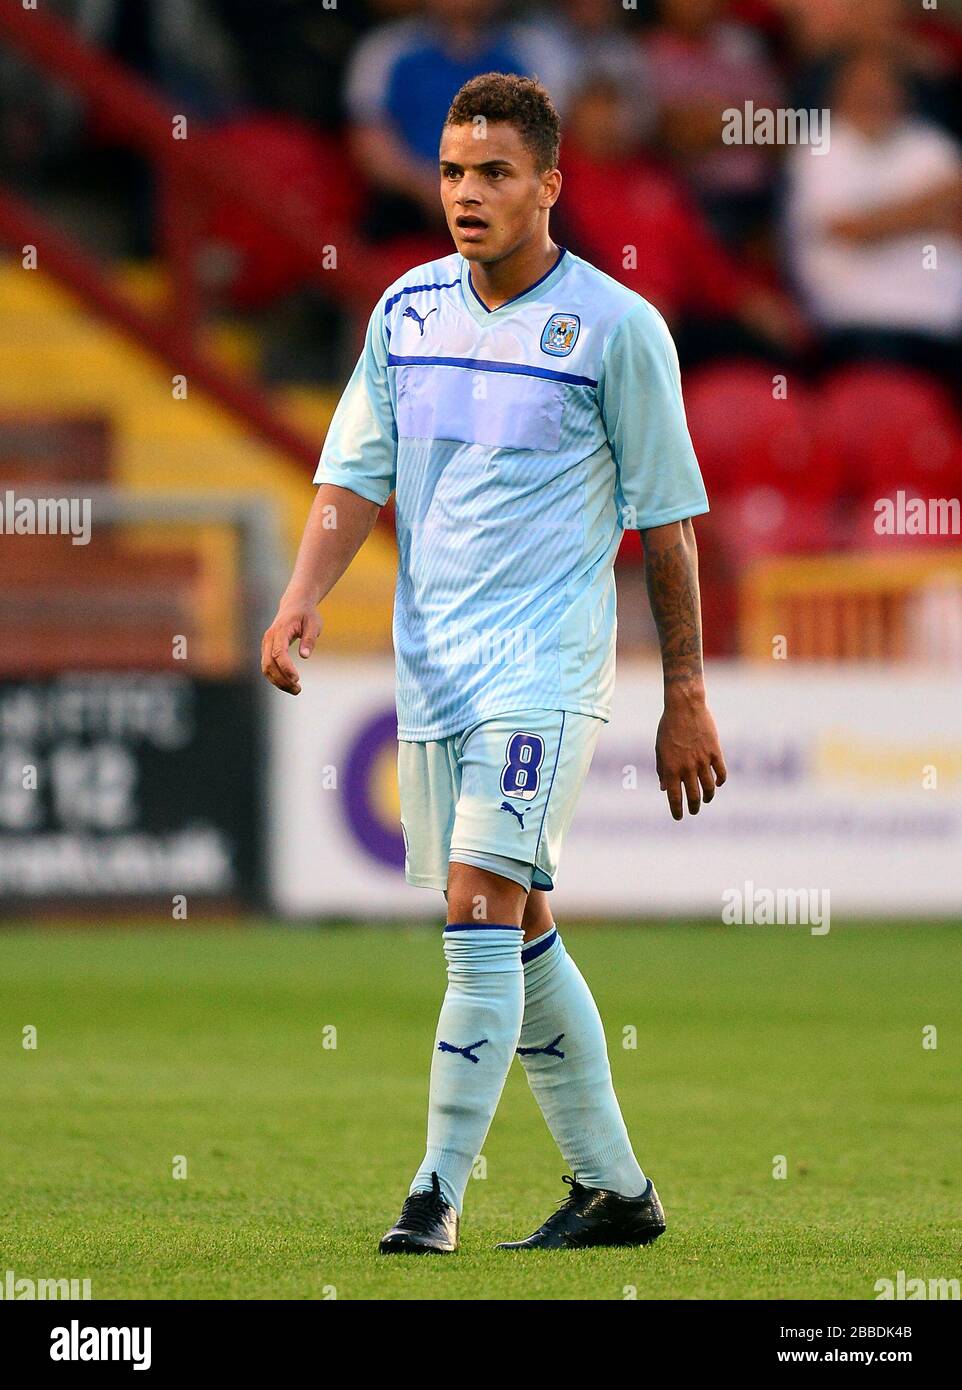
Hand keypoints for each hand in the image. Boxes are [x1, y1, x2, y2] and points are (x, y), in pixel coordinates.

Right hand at [260, 599, 321, 694]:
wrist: (294, 604)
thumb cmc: (306, 614)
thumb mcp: (314, 624)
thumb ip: (309, 639)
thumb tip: (305, 656)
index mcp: (281, 630)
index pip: (279, 653)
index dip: (286, 668)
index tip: (297, 679)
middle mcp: (269, 638)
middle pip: (269, 664)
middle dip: (282, 680)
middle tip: (298, 690)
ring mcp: (266, 644)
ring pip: (266, 668)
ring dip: (278, 682)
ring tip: (296, 690)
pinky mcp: (267, 649)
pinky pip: (267, 666)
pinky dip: (276, 678)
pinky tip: (289, 684)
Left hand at [655, 686, 726, 820]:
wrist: (684, 707)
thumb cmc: (668, 727)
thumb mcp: (660, 748)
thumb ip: (662, 769)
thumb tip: (664, 788)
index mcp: (671, 767)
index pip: (675, 797)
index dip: (677, 810)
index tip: (679, 817)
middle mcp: (687, 767)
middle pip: (694, 796)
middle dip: (694, 807)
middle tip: (694, 811)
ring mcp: (703, 760)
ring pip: (709, 788)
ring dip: (708, 797)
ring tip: (706, 800)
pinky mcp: (715, 752)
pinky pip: (721, 773)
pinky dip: (720, 781)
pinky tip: (717, 784)